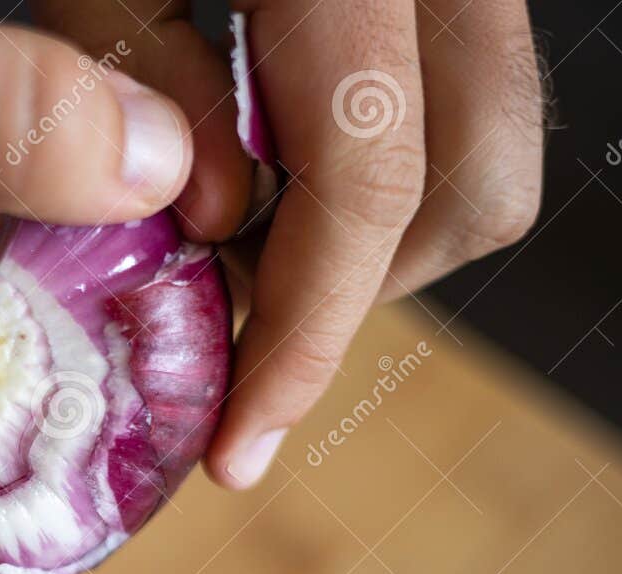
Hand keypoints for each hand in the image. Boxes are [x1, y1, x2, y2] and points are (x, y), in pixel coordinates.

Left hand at [35, 0, 544, 487]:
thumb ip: (134, 79)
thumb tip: (219, 219)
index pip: (369, 185)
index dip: (303, 338)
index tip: (238, 447)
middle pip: (475, 190)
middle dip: (357, 294)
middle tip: (236, 315)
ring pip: (487, 158)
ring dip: (372, 240)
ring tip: (240, 241)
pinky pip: (457, 108)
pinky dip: (376, 175)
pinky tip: (270, 174)